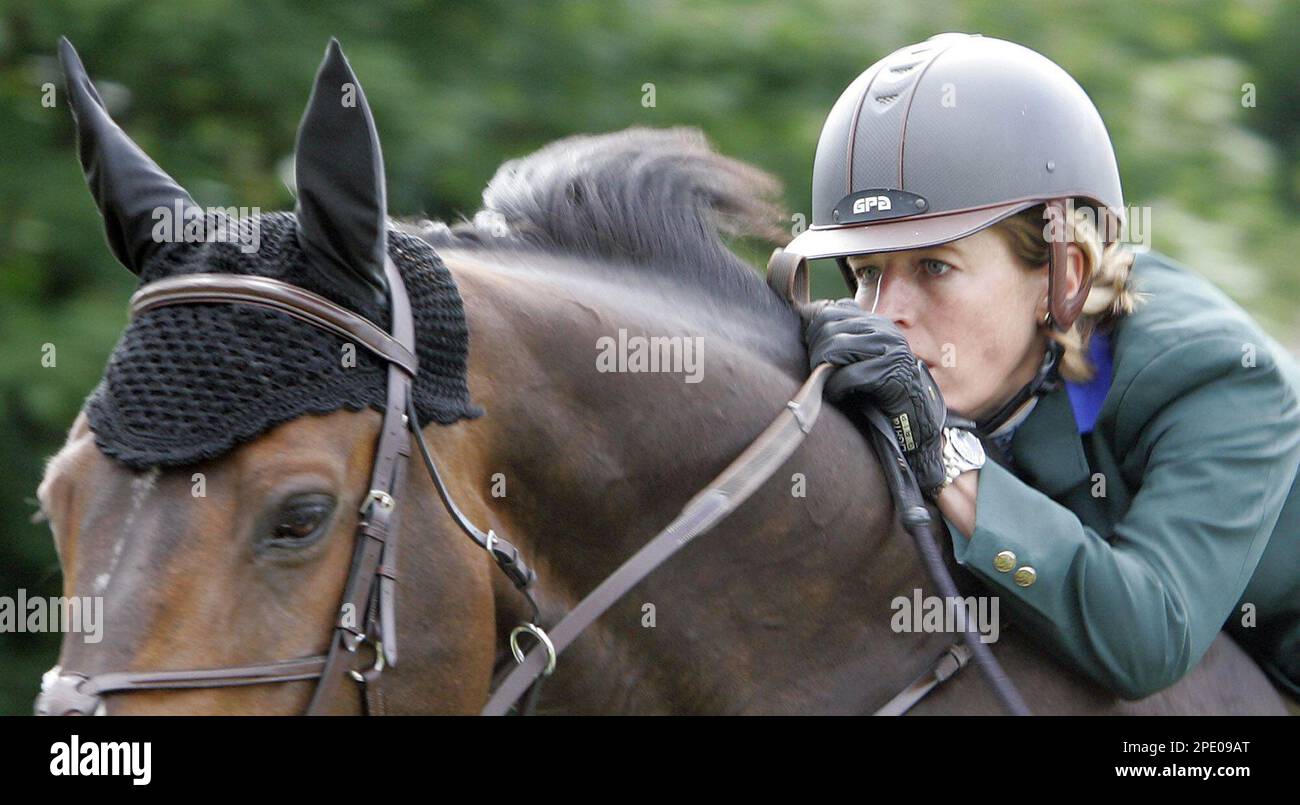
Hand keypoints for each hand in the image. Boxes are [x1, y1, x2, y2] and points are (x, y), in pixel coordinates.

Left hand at [803, 299, 947, 494]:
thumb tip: (808, 319)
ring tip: (827, 384)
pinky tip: (838, 396)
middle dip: (816, 354)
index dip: (814, 334)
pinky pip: (849, 374)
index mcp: (874, 321)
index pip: (829, 313)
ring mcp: (889, 348)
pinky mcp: (890, 371)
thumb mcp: (860, 356)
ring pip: (836, 348)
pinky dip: (836, 388)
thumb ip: (842, 337)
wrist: (914, 415)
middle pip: (828, 329)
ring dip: (824, 370)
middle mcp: (883, 329)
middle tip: (818, 375)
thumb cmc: (879, 388)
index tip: (814, 355)